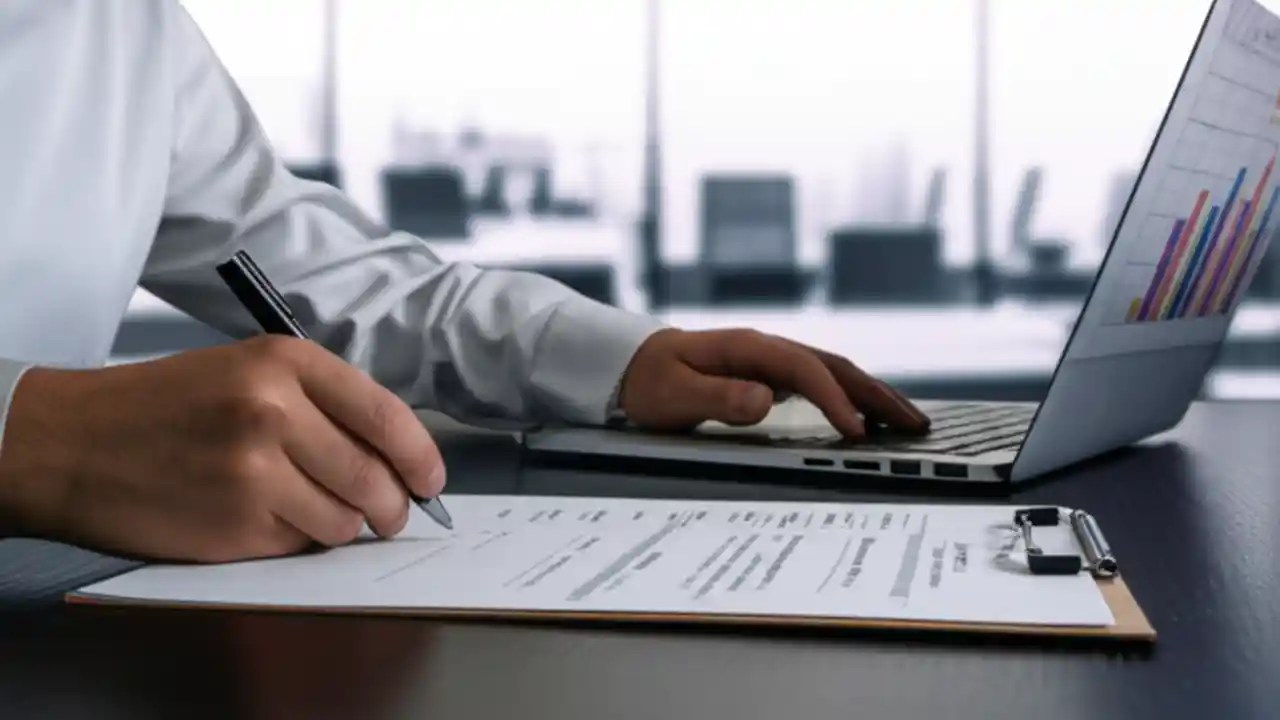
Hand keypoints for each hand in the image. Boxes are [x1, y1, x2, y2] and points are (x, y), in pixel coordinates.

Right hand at [0, 336, 444, 561]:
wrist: (73, 441)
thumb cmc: (167, 404)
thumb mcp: (247, 369)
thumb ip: (323, 403)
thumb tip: (397, 456)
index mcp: (285, 362)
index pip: (387, 416)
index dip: (421, 457)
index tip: (431, 481)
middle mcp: (274, 412)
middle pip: (376, 478)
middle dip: (394, 507)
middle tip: (391, 514)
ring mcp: (254, 472)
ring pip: (345, 521)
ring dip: (344, 527)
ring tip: (315, 511)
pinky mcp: (233, 525)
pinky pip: (300, 545)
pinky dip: (297, 541)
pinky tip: (264, 518)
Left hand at [618, 328, 929, 438]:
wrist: (631, 365)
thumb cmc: (649, 382)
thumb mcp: (673, 396)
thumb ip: (717, 398)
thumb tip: (766, 400)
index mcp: (748, 348)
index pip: (805, 371)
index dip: (835, 400)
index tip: (858, 432)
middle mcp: (767, 350)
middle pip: (833, 367)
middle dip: (877, 395)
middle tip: (916, 426)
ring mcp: (771, 361)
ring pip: (833, 373)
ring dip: (872, 395)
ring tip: (909, 422)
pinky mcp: (771, 375)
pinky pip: (821, 384)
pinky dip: (851, 398)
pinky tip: (868, 418)